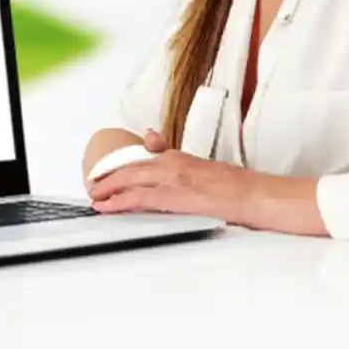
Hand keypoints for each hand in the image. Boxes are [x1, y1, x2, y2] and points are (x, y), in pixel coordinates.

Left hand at [87, 144, 258, 224]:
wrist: (256, 195)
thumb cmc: (237, 187)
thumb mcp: (204, 165)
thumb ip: (176, 156)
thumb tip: (153, 141)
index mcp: (180, 157)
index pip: (142, 158)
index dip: (119, 168)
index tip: (104, 173)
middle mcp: (173, 164)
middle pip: (130, 169)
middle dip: (107, 178)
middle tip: (93, 186)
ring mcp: (173, 179)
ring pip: (130, 181)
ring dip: (108, 189)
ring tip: (94, 199)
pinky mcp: (176, 197)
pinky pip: (140, 198)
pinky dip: (120, 202)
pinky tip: (108, 207)